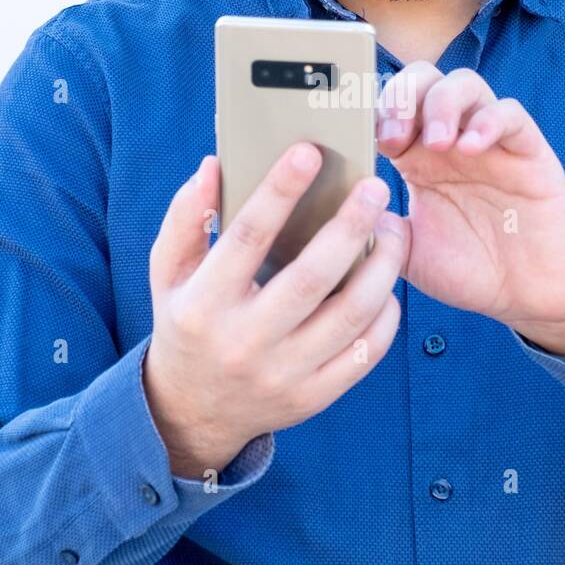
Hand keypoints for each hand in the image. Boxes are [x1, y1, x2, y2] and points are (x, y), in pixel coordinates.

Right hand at [143, 142, 410, 478]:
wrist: (192, 412)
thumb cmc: (187, 323)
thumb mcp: (170, 272)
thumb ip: (187, 217)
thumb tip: (214, 164)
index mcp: (205, 303)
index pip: (247, 237)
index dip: (279, 191)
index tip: (308, 153)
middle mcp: (245, 341)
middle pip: (312, 277)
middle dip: (351, 226)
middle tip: (375, 188)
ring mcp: (283, 374)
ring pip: (351, 315)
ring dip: (382, 266)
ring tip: (394, 229)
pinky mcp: (313, 397)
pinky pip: (366, 353)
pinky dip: (386, 314)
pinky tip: (387, 283)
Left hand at [376, 63, 564, 354]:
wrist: (529, 298)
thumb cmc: (469, 272)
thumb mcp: (408, 254)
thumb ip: (378, 230)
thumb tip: (347, 204)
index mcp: (418, 159)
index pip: (391, 107)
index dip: (374, 113)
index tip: (366, 144)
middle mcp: (453, 141)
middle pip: (424, 80)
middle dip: (403, 97)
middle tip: (395, 138)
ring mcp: (491, 142)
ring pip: (465, 84)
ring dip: (442, 103)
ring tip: (435, 143)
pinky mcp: (529, 151)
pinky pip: (510, 114)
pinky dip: (488, 121)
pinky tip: (472, 148)